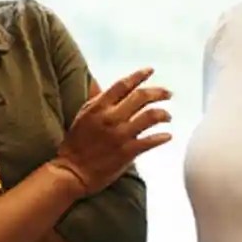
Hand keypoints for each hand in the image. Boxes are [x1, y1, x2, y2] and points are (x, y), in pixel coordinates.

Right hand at [51, 67, 171, 195]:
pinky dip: (162, 137)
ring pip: (150, 117)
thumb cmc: (76, 143)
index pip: (123, 85)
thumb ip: (95, 99)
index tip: (150, 70)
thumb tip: (98, 83)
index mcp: (98, 107)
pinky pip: (151, 141)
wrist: (73, 171)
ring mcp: (120, 135)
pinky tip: (168, 135)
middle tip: (168, 93)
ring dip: (164, 114)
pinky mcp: (128, 152)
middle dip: (158, 92)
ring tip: (168, 116)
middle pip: (141, 97)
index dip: (139, 75)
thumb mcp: (82, 115)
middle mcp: (111, 118)